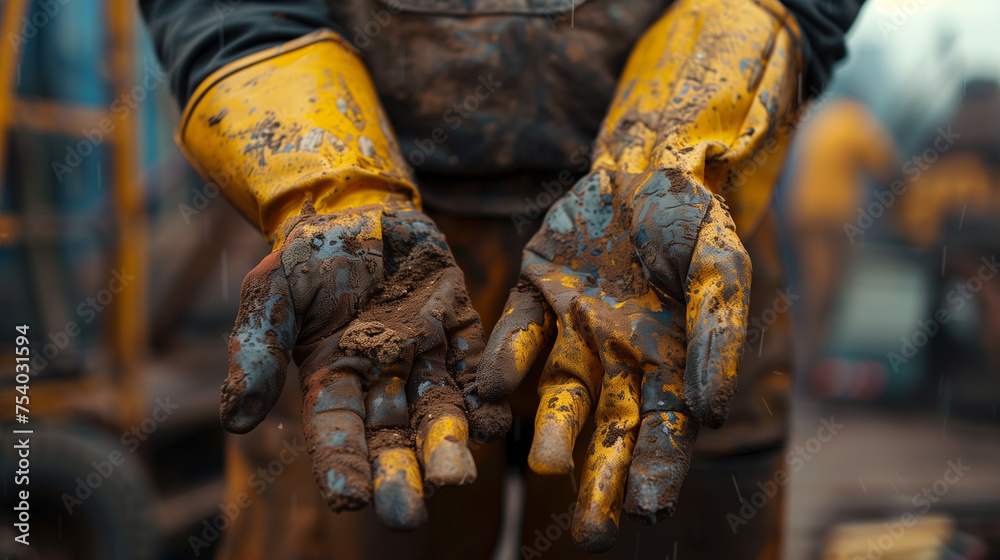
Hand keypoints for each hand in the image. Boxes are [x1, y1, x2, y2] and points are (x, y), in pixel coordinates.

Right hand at [221, 198, 497, 529]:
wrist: (360, 210)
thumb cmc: (308, 253)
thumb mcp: (272, 291)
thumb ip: (258, 349)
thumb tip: (235, 419)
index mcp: (331, 379)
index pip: (336, 433)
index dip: (341, 465)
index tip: (349, 498)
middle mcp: (381, 380)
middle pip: (392, 437)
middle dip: (400, 476)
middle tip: (410, 517)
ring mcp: (425, 358)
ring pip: (438, 411)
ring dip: (447, 445)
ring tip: (456, 477)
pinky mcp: (460, 331)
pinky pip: (474, 369)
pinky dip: (483, 395)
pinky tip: (491, 421)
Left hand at [476, 165, 750, 550]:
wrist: (649, 166)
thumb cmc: (695, 223)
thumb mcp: (720, 272)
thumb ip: (716, 336)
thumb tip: (712, 413)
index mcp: (668, 363)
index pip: (664, 431)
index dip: (658, 470)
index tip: (648, 509)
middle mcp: (616, 359)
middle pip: (608, 430)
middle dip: (601, 480)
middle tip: (593, 534)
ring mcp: (573, 330)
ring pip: (559, 391)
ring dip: (553, 427)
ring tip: (547, 464)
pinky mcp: (535, 295)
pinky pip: (517, 332)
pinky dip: (505, 356)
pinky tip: (491, 387)